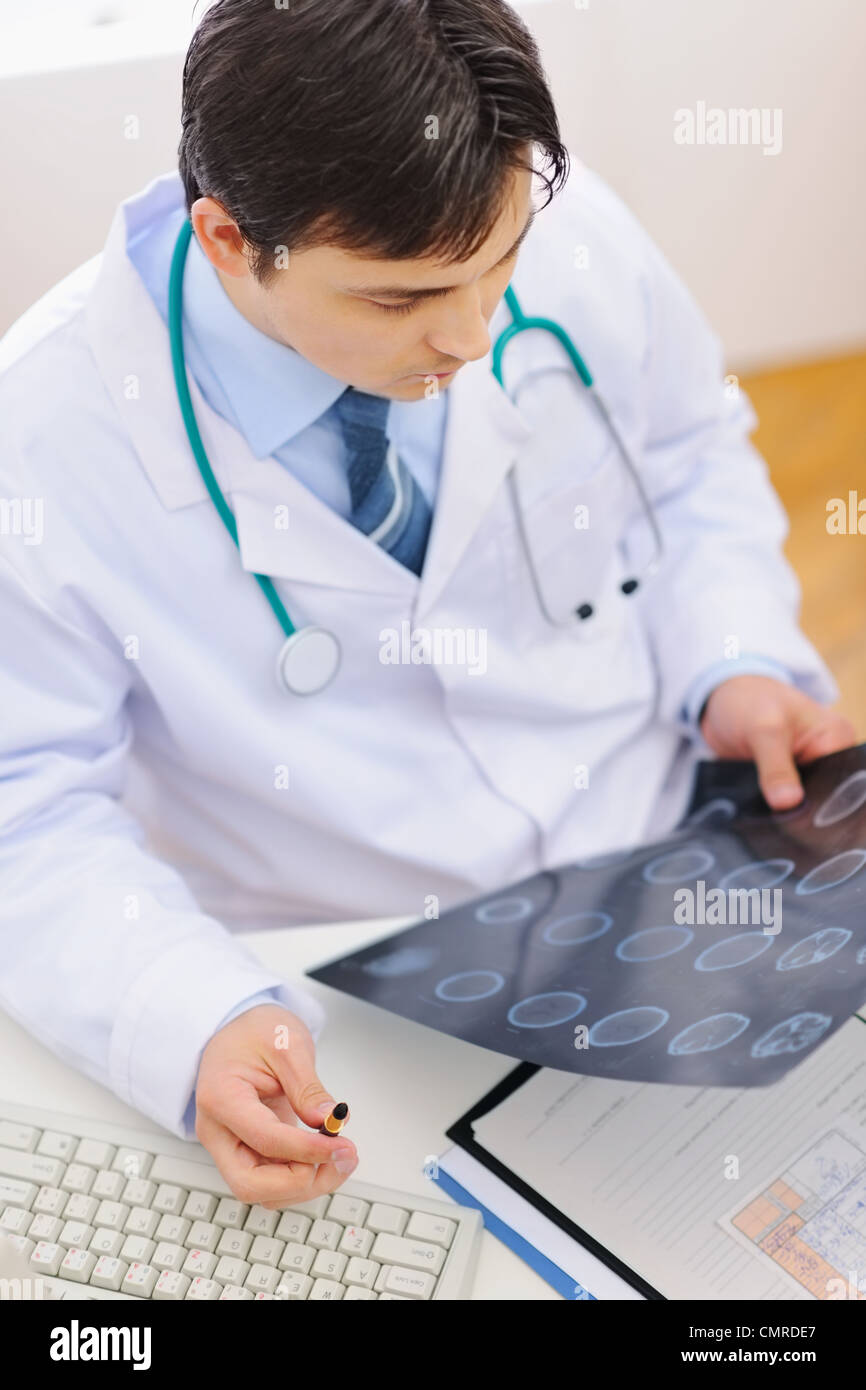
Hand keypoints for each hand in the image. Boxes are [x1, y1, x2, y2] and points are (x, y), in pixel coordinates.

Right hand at [194, 1004, 357, 1208]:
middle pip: (250, 1184)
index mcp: (220, 1098)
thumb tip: (330, 1122)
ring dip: (306, 1184)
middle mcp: (218, 1131)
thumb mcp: (288, 1044)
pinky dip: (302, 1176)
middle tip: (341, 1159)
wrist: (240, 1030)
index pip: (263, 1139)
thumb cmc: (256, 1032)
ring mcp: (230, 1145)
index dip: (306, 1149)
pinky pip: (271, 1180)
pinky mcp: (247, 1151)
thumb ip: (307, 1086)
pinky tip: (328, 1156)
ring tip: (343, 1156)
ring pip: (262, 1191)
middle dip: (301, 1181)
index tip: (341, 1145)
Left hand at [699, 675, 856, 810]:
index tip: (793, 811)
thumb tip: (788, 802)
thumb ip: (776, 767)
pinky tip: (759, 809)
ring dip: (783, 809)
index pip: (838, 780)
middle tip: (775, 814)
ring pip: (802, 801)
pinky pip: (785, 803)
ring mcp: (808, 768)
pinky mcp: (787, 780)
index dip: (817, 798)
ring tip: (764, 811)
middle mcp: (828, 754)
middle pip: (823, 794)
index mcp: (837, 737)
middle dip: (799, 806)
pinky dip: (772, 806)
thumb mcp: (762, 729)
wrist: (720, 700)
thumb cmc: (747, 701)